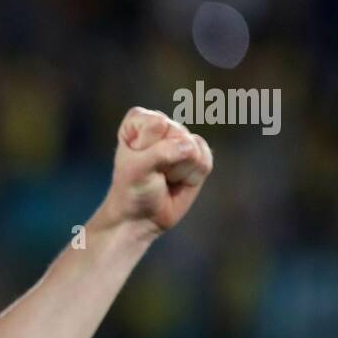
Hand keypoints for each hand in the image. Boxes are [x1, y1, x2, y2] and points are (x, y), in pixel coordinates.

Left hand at [98, 106, 213, 234]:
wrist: (142, 217)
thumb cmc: (132, 190)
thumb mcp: (137, 170)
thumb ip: (161, 153)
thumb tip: (190, 147)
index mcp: (139, 121)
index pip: (157, 123)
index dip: (149, 146)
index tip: (136, 161)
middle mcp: (162, 126)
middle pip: (179, 135)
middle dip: (166, 160)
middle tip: (153, 173)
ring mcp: (181, 140)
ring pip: (194, 148)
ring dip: (179, 170)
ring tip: (164, 177)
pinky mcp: (198, 156)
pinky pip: (205, 160)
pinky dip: (192, 177)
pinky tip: (179, 181)